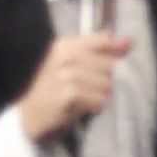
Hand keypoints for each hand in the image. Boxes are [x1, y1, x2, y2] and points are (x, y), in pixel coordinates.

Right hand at [17, 34, 131, 141]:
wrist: (27, 116)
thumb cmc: (52, 89)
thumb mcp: (71, 64)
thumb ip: (100, 51)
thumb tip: (128, 42)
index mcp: (65, 45)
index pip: (103, 41)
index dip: (115, 52)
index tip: (118, 61)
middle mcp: (65, 57)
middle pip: (109, 65)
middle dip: (106, 79)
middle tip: (91, 89)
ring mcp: (66, 75)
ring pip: (107, 83)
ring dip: (101, 95)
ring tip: (87, 99)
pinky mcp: (69, 95)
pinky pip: (99, 99)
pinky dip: (96, 106)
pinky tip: (84, 108)